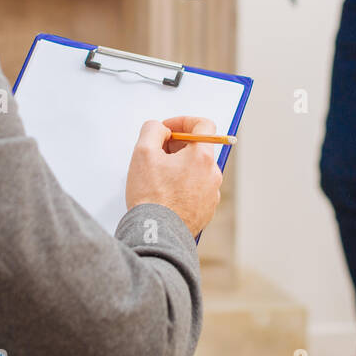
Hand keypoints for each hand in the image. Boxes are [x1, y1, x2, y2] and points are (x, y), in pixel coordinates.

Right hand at [125, 116, 223, 236]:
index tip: (166, 130)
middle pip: (199, 149)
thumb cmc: (150, 195)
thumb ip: (153, 130)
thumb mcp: (143, 152)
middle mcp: (213, 175)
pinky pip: (196, 189)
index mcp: (202, 157)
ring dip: (180, 166)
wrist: (157, 234)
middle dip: (177, 145)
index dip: (183, 122)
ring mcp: (211, 194)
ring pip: (197, 170)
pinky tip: (165, 194)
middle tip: (157, 153)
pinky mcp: (206, 211)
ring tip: (158, 177)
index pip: (203, 125)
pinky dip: (183, 185)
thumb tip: (161, 129)